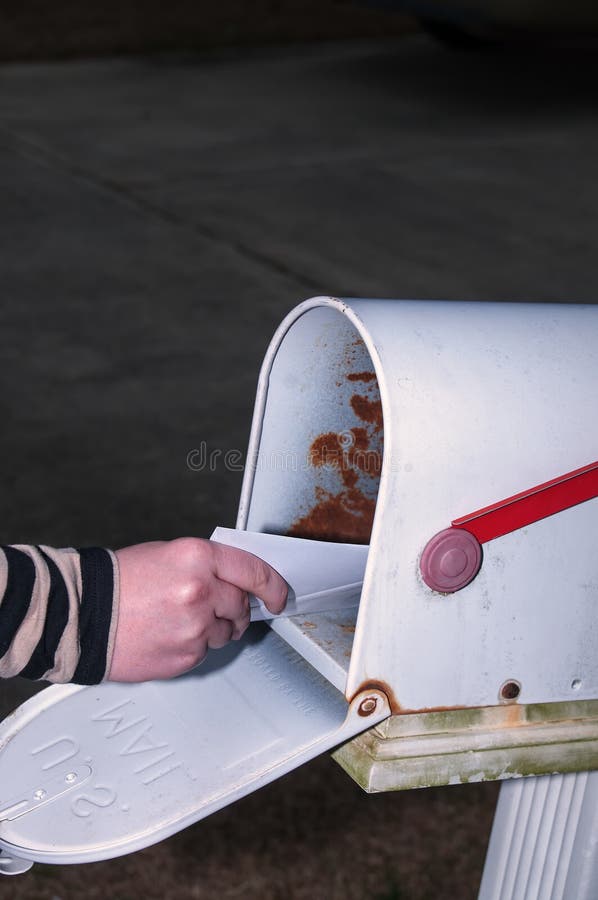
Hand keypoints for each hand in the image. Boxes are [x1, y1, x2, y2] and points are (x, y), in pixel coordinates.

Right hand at [108, 537, 287, 681]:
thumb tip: (235, 583)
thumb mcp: (167, 555)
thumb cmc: (118, 583)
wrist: (83, 614)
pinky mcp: (186, 655)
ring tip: (180, 620)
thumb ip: (207, 567)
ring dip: (214, 628)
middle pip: (242, 604)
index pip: (255, 571)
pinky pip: (205, 652)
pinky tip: (169, 634)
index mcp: (198, 558)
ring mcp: (195, 626)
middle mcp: (201, 591)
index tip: (278, 595)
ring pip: (227, 632)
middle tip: (217, 608)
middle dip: (236, 609)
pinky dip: (194, 646)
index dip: (273, 586)